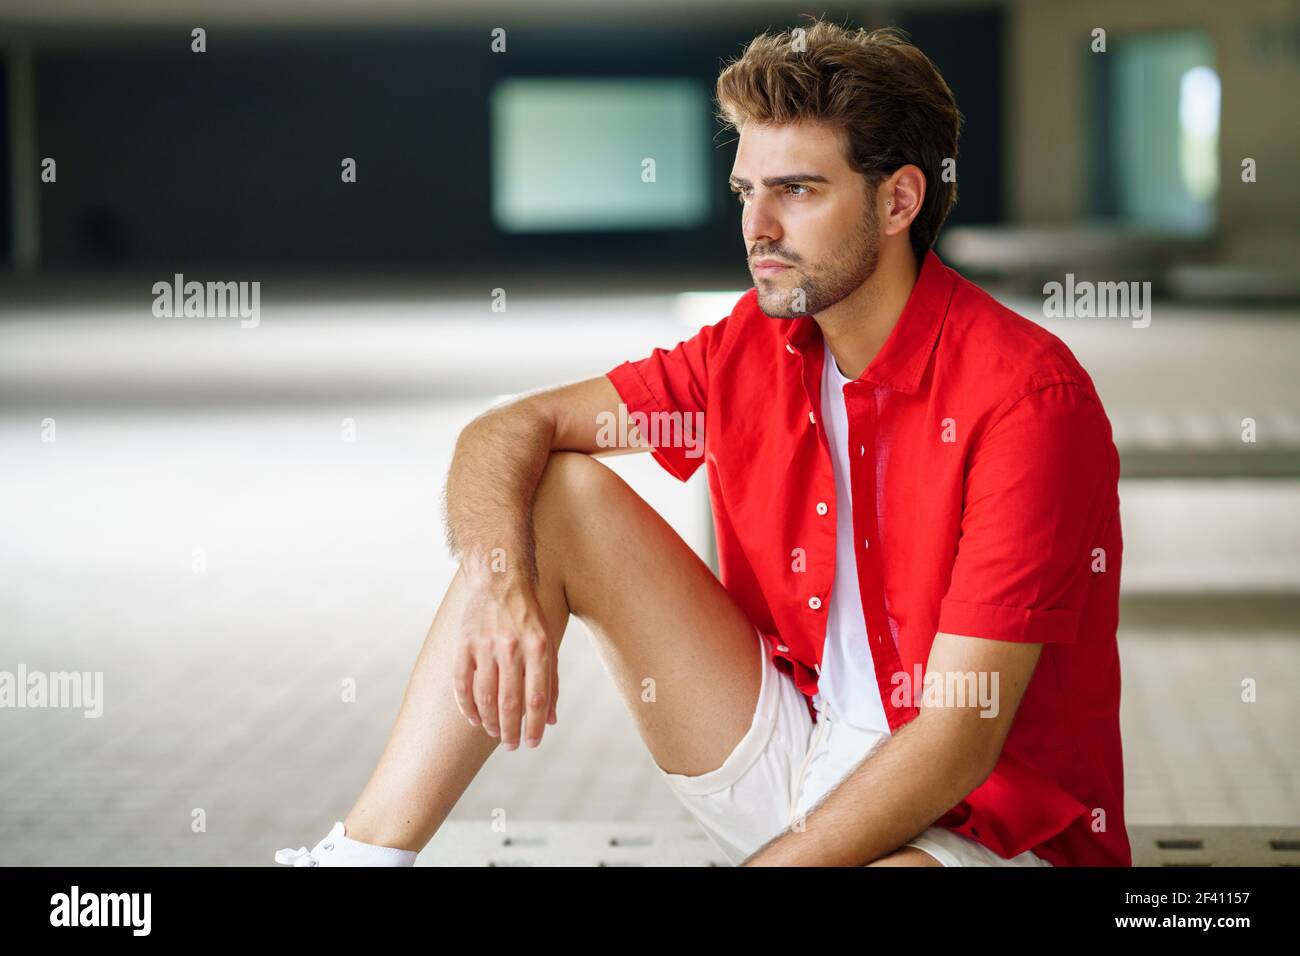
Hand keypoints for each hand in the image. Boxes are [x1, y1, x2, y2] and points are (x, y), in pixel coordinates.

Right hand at [451, 568, 557, 749]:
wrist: (499, 579)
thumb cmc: (528, 616)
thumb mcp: (549, 643)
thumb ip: (551, 681)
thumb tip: (550, 720)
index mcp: (538, 647)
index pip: (536, 697)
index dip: (534, 725)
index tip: (532, 743)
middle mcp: (511, 647)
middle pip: (509, 702)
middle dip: (511, 731)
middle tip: (512, 745)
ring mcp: (485, 645)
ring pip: (484, 697)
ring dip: (489, 722)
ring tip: (495, 734)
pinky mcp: (464, 644)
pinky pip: (461, 683)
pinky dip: (466, 706)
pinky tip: (473, 718)